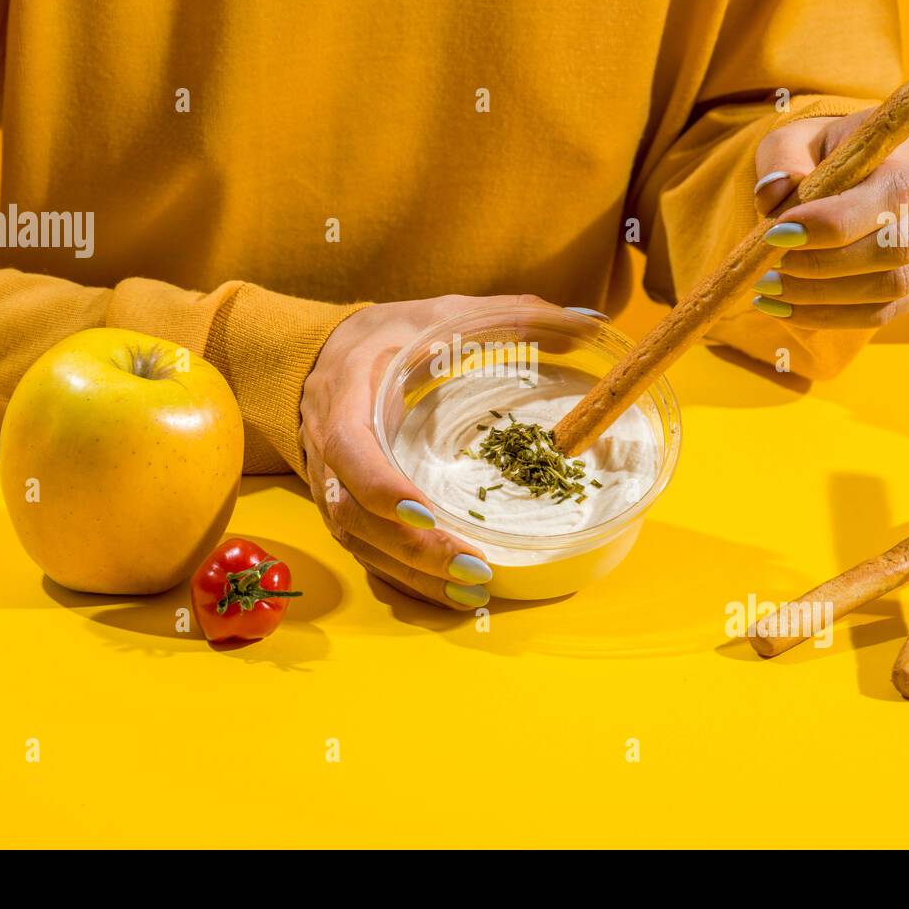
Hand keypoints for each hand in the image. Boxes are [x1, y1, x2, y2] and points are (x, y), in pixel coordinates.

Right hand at [300, 293, 549, 609]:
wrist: (324, 354)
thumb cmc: (390, 336)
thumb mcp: (441, 314)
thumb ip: (508, 316)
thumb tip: (584, 323)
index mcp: (347, 393)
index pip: (349, 447)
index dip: (380, 485)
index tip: (427, 511)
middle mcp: (327, 447)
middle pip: (354, 514)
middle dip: (413, 547)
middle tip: (474, 567)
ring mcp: (329, 483)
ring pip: (359, 542)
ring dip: (413, 574)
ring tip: (475, 591)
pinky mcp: (343, 507)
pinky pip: (366, 552)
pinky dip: (407, 578)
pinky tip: (452, 594)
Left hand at [750, 111, 908, 327]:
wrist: (860, 168)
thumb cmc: (823, 153)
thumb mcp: (793, 141)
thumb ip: (780, 161)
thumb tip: (773, 194)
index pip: (891, 192)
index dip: (833, 223)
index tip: (775, 236)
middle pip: (899, 246)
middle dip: (824, 266)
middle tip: (766, 273)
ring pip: (896, 286)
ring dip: (824, 298)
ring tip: (769, 292)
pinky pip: (890, 309)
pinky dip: (834, 316)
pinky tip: (788, 309)